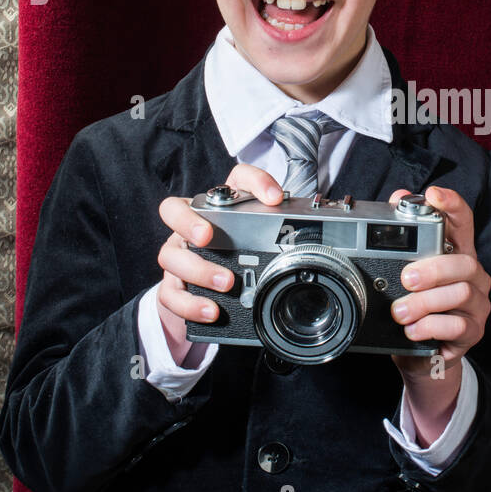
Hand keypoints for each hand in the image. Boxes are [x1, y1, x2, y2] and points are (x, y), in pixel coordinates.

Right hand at [155, 164, 284, 364]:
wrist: (205, 298)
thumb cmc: (236, 262)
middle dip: (188, 220)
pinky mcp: (172, 287)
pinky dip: (190, 303)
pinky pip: (170, 293)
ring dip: (198, 269)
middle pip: (173, 209)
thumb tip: (320, 237)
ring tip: (225, 282)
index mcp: (219, 211)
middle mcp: (192, 228)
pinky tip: (211, 310)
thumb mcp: (260, 245)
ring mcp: (178, 257)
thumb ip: (280, 236)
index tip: (274, 197)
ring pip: (170, 255)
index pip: (234, 181)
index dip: (254, 182)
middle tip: (208, 236)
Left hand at [387, 185, 490, 443]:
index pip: (463, 221)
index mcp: (457, 254)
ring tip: (400, 313)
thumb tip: (397, 199)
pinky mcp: (473, 331)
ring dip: (425, 303)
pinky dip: (430, 327)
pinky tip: (413, 330)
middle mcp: (473, 276)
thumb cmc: (415, 308)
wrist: (421, 354)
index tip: (434, 194)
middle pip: (465, 262)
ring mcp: (477, 305)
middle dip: (433, 269)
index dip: (452, 205)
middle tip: (405, 279)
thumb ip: (403, 239)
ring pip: (462, 293)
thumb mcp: (404, 275)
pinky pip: (458, 325)